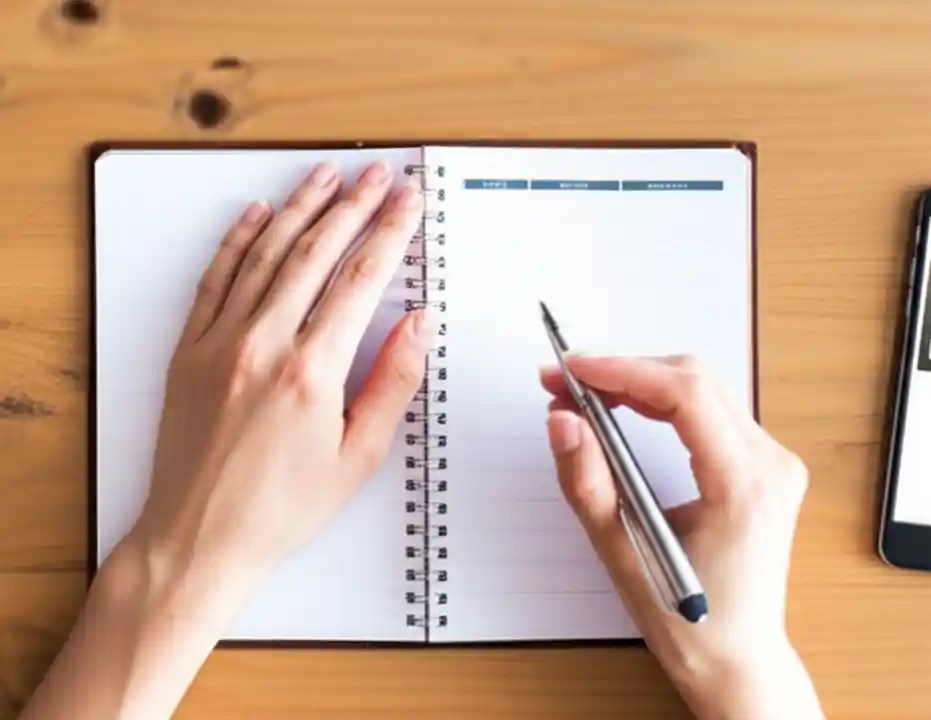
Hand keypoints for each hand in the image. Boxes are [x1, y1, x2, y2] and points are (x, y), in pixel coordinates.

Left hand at [130, 160, 429, 598]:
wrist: (198, 539)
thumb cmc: (280, 509)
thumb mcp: (358, 457)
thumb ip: (391, 383)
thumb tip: (417, 324)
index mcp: (311, 372)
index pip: (361, 281)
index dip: (389, 233)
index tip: (407, 202)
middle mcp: (262, 345)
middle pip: (315, 254)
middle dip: (352, 205)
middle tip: (377, 173)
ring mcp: (219, 343)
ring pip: (265, 255)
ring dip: (300, 208)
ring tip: (326, 174)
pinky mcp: (189, 351)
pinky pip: (216, 279)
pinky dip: (238, 241)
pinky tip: (258, 215)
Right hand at [541, 356, 822, 719]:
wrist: (738, 659)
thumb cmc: (690, 623)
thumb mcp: (622, 554)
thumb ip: (587, 482)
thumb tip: (563, 421)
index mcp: (744, 486)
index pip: (685, 395)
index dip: (622, 370)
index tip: (571, 370)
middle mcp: (772, 465)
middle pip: (695, 382)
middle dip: (626, 373)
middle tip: (566, 384)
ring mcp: (775, 464)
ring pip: (703, 392)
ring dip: (643, 385)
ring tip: (586, 397)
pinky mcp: (765, 468)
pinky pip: (713, 414)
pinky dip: (665, 405)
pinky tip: (625, 411)